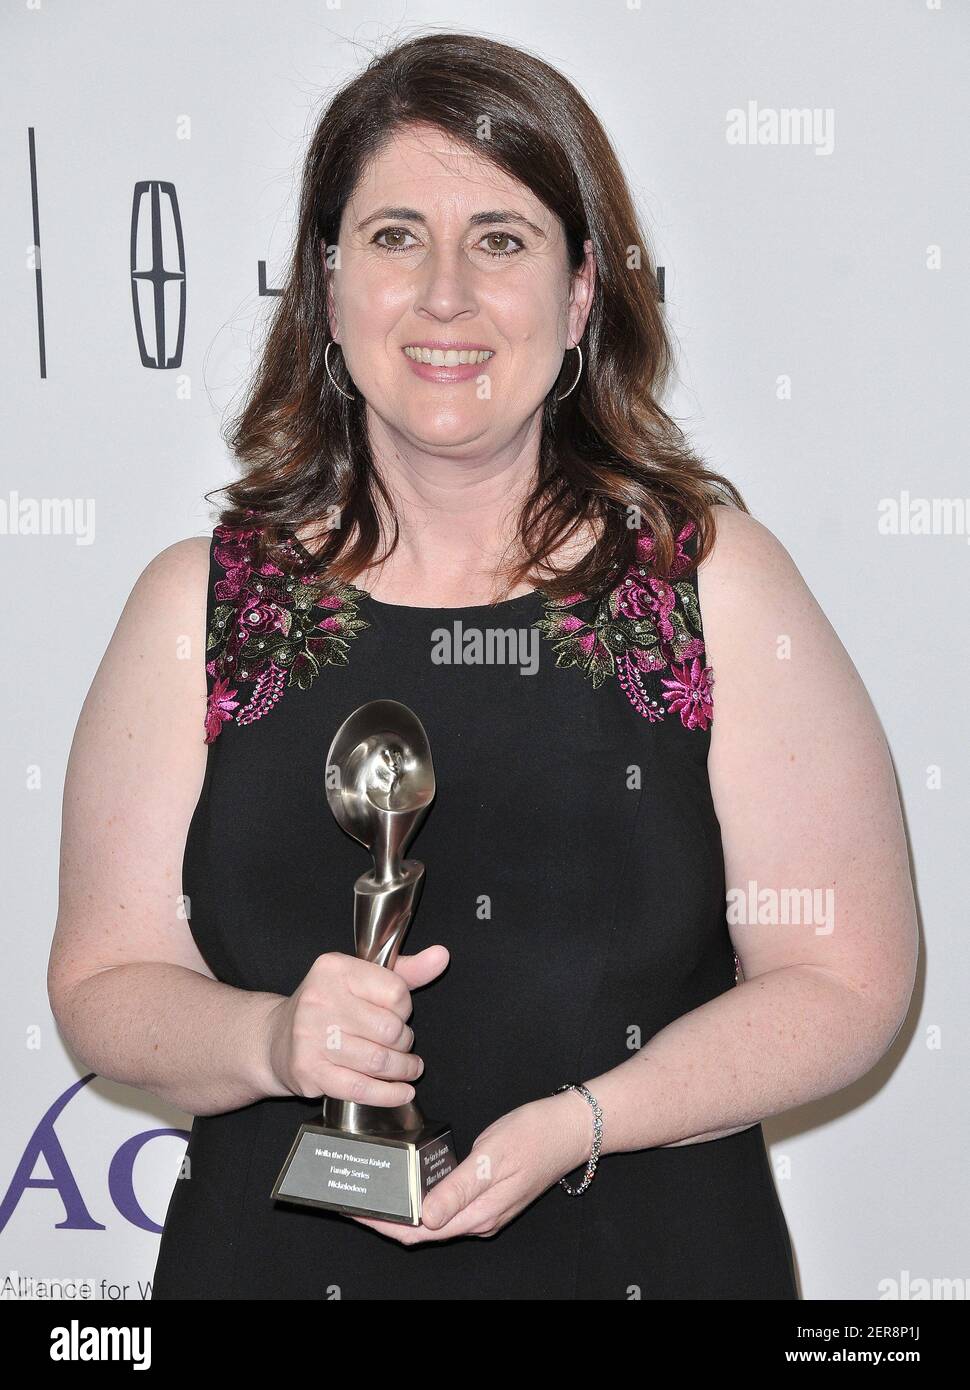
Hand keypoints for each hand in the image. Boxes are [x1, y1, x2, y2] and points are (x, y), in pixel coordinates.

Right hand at [261, 945, 448, 1104]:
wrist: (276, 1038)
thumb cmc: (328, 1006)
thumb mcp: (362, 979)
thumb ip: (405, 971)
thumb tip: (442, 956)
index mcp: (335, 969)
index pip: (396, 992)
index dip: (405, 1009)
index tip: (396, 1014)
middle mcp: (320, 1000)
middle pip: (390, 1030)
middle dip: (404, 1042)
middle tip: (401, 1045)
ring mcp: (312, 1037)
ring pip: (379, 1062)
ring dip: (402, 1069)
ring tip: (407, 1068)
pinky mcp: (310, 1071)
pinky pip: (361, 1088)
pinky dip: (389, 1094)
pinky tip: (401, 1091)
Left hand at [347, 1088, 593, 1244]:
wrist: (572, 1128)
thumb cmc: (535, 1136)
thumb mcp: (492, 1157)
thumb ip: (458, 1189)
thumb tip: (425, 1217)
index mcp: (478, 1214)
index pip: (417, 1233)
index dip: (382, 1225)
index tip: (355, 1211)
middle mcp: (480, 1220)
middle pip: (421, 1232)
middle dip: (386, 1220)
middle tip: (355, 1201)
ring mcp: (487, 1211)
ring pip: (433, 1222)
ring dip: (404, 1211)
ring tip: (377, 1193)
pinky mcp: (491, 1198)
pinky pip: (448, 1208)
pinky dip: (424, 1201)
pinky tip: (413, 1185)